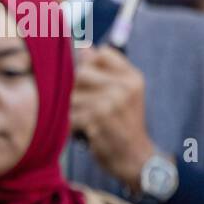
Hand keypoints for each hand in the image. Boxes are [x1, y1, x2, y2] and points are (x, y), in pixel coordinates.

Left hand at [70, 47, 155, 188]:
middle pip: (80, 72)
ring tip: (78, 118)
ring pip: (71, 95)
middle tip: (78, 104)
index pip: (100, 54)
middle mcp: (124, 87)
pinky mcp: (97, 121)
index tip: (87, 81)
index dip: (87, 64)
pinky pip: (69, 114)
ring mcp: (111, 104)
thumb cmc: (122, 123)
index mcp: (132, 77)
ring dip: (69, 109)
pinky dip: (68, 123)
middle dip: (73, 89)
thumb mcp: (123, 94)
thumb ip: (104, 71)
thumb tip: (83, 46)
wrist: (135, 157)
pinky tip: (77, 130)